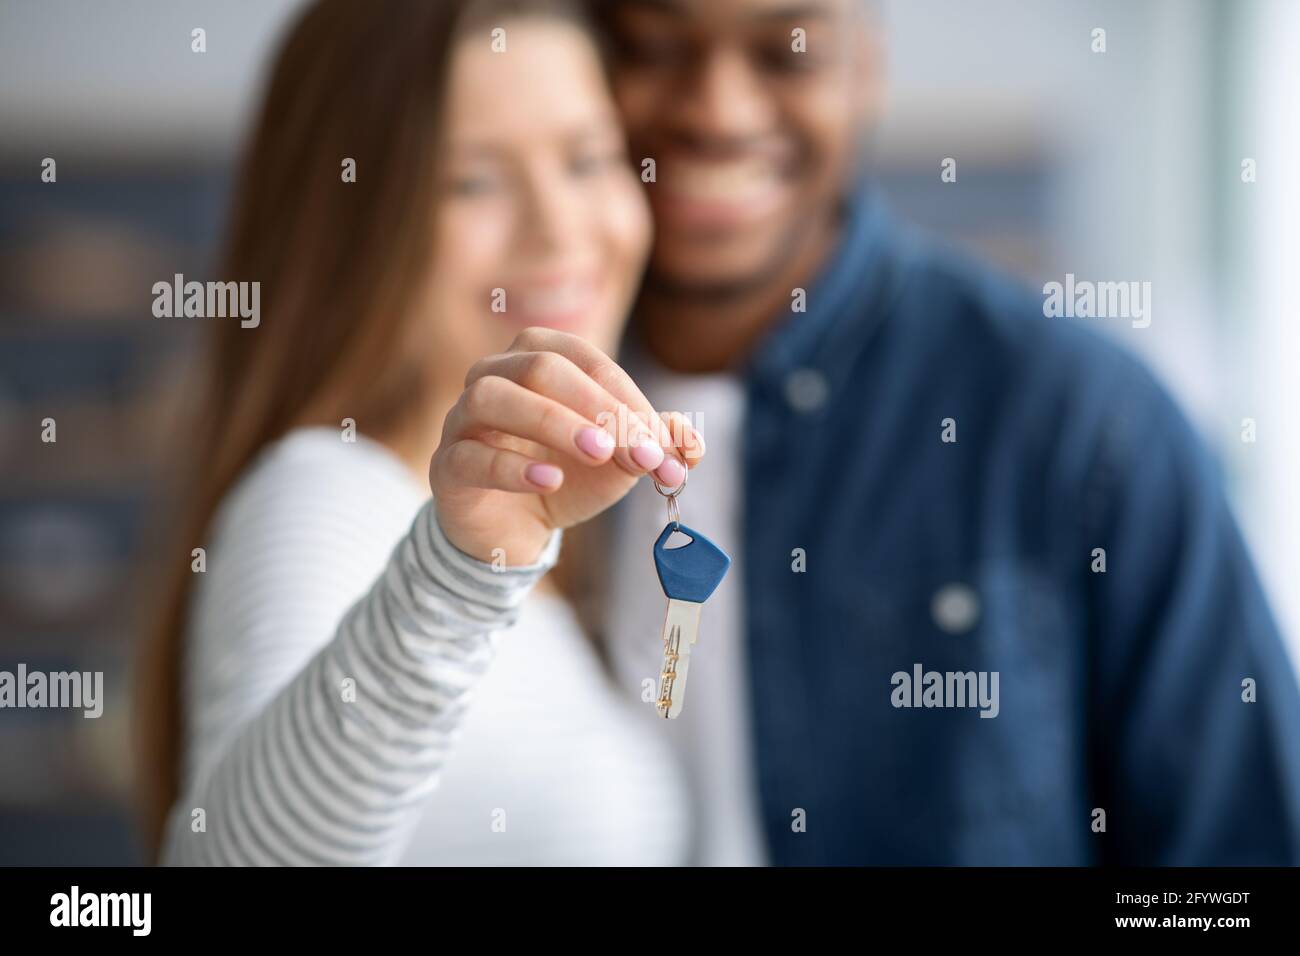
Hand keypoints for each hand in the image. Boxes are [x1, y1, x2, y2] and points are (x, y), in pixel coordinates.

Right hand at [429, 327, 704, 564]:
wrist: (515, 530)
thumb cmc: (566, 476)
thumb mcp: (620, 462)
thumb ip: (656, 445)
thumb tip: (693, 445)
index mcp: (538, 357)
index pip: (586, 361)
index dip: (628, 398)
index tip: (663, 445)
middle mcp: (494, 376)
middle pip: (540, 367)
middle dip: (597, 408)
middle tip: (638, 451)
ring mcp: (462, 419)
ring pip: (493, 397)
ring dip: (551, 421)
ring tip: (598, 454)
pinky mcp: (446, 466)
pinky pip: (469, 456)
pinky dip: (512, 467)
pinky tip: (551, 481)